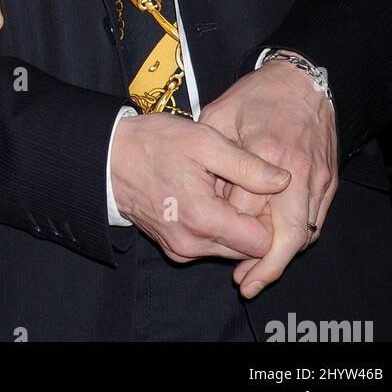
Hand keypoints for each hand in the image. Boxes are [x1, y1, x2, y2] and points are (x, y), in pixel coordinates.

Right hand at [110, 112, 290, 261]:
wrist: (108, 157)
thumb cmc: (154, 143)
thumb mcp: (204, 141)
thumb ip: (247, 165)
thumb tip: (284, 180)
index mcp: (204, 220)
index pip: (263, 242)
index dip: (269, 216)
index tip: (263, 190)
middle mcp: (193, 244)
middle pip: (247, 250)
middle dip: (253, 222)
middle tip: (245, 186)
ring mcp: (181, 250)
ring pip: (229, 249)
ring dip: (234, 224)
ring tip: (222, 188)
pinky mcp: (172, 248)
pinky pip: (209, 246)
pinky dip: (215, 227)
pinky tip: (206, 198)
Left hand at [198, 56, 337, 297]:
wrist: (304, 80)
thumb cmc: (257, 95)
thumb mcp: (221, 112)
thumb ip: (211, 152)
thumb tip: (203, 188)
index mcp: (267, 152)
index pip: (246, 206)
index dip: (226, 225)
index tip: (211, 242)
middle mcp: (297, 172)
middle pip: (284, 233)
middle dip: (262, 263)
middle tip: (244, 283)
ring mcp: (317, 180)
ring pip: (303, 235)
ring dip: (280, 259)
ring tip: (256, 276)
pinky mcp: (329, 183)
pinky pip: (315, 223)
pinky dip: (297, 241)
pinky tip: (277, 250)